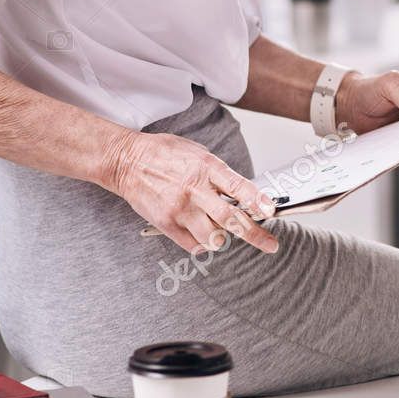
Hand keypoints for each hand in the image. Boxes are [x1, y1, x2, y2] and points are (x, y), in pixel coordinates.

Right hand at [106, 130, 279, 255]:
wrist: (127, 161)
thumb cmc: (164, 155)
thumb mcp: (198, 153)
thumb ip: (219, 174)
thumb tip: (243, 194)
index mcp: (206, 167)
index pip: (238, 186)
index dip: (257, 201)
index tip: (271, 212)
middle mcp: (194, 189)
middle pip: (229, 218)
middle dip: (254, 235)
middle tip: (270, 244)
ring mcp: (179, 208)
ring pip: (212, 237)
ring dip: (223, 238)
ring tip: (222, 232)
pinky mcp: (165, 223)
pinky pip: (191, 244)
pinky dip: (202, 243)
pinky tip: (201, 234)